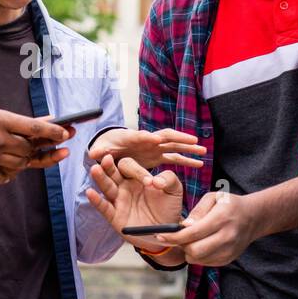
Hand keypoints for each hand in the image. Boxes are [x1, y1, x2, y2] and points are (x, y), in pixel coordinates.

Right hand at [0, 93, 71, 178]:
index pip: (34, 128)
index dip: (54, 132)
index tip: (65, 132)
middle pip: (29, 148)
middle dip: (42, 146)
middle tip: (56, 144)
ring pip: (19, 163)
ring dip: (27, 160)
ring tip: (36, 156)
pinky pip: (2, 177)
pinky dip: (10, 174)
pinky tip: (13, 170)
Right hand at [85, 155, 183, 247]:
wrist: (167, 231)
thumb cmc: (169, 207)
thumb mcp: (174, 190)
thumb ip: (169, 179)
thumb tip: (156, 181)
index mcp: (137, 177)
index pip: (130, 166)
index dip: (136, 170)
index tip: (148, 181)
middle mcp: (125, 187)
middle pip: (113, 173)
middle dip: (108, 166)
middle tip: (106, 158)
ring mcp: (118, 201)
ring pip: (107, 187)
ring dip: (100, 178)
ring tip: (95, 169)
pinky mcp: (115, 216)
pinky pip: (104, 207)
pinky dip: (97, 200)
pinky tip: (91, 192)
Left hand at [86, 127, 205, 169]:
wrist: (111, 146)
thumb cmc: (106, 146)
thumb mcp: (101, 149)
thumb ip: (98, 152)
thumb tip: (94, 153)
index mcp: (132, 138)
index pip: (141, 136)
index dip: (148, 137)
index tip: (157, 140)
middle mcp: (146, 140)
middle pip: (165, 136)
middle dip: (179, 138)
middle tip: (193, 141)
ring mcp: (154, 147)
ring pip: (175, 145)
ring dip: (188, 148)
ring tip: (203, 151)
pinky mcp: (158, 155)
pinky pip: (175, 156)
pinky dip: (187, 159)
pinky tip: (199, 163)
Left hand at [154, 189, 257, 265]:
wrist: (253, 217)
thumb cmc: (229, 204)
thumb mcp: (213, 198)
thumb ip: (197, 211)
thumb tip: (184, 226)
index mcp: (221, 219)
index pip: (193, 233)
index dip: (174, 237)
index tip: (159, 235)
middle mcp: (226, 237)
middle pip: (194, 251)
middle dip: (181, 245)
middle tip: (179, 236)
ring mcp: (229, 251)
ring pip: (198, 259)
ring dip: (188, 251)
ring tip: (192, 239)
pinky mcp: (229, 259)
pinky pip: (205, 263)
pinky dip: (198, 256)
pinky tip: (202, 244)